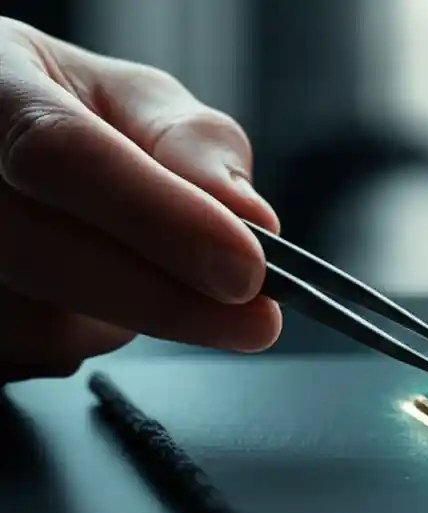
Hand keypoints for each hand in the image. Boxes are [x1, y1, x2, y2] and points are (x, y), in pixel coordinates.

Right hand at [0, 18, 280, 384]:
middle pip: (51, 255)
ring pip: (44, 324)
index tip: (245, 270)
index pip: (65, 155)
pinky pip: (30, 356)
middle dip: (172, 301)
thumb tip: (251, 218)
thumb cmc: (63, 111)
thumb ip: (193, 145)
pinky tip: (78, 291)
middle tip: (255, 320)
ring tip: (126, 264)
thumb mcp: (134, 100)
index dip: (163, 219)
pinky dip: (79, 336)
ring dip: (118, 318)